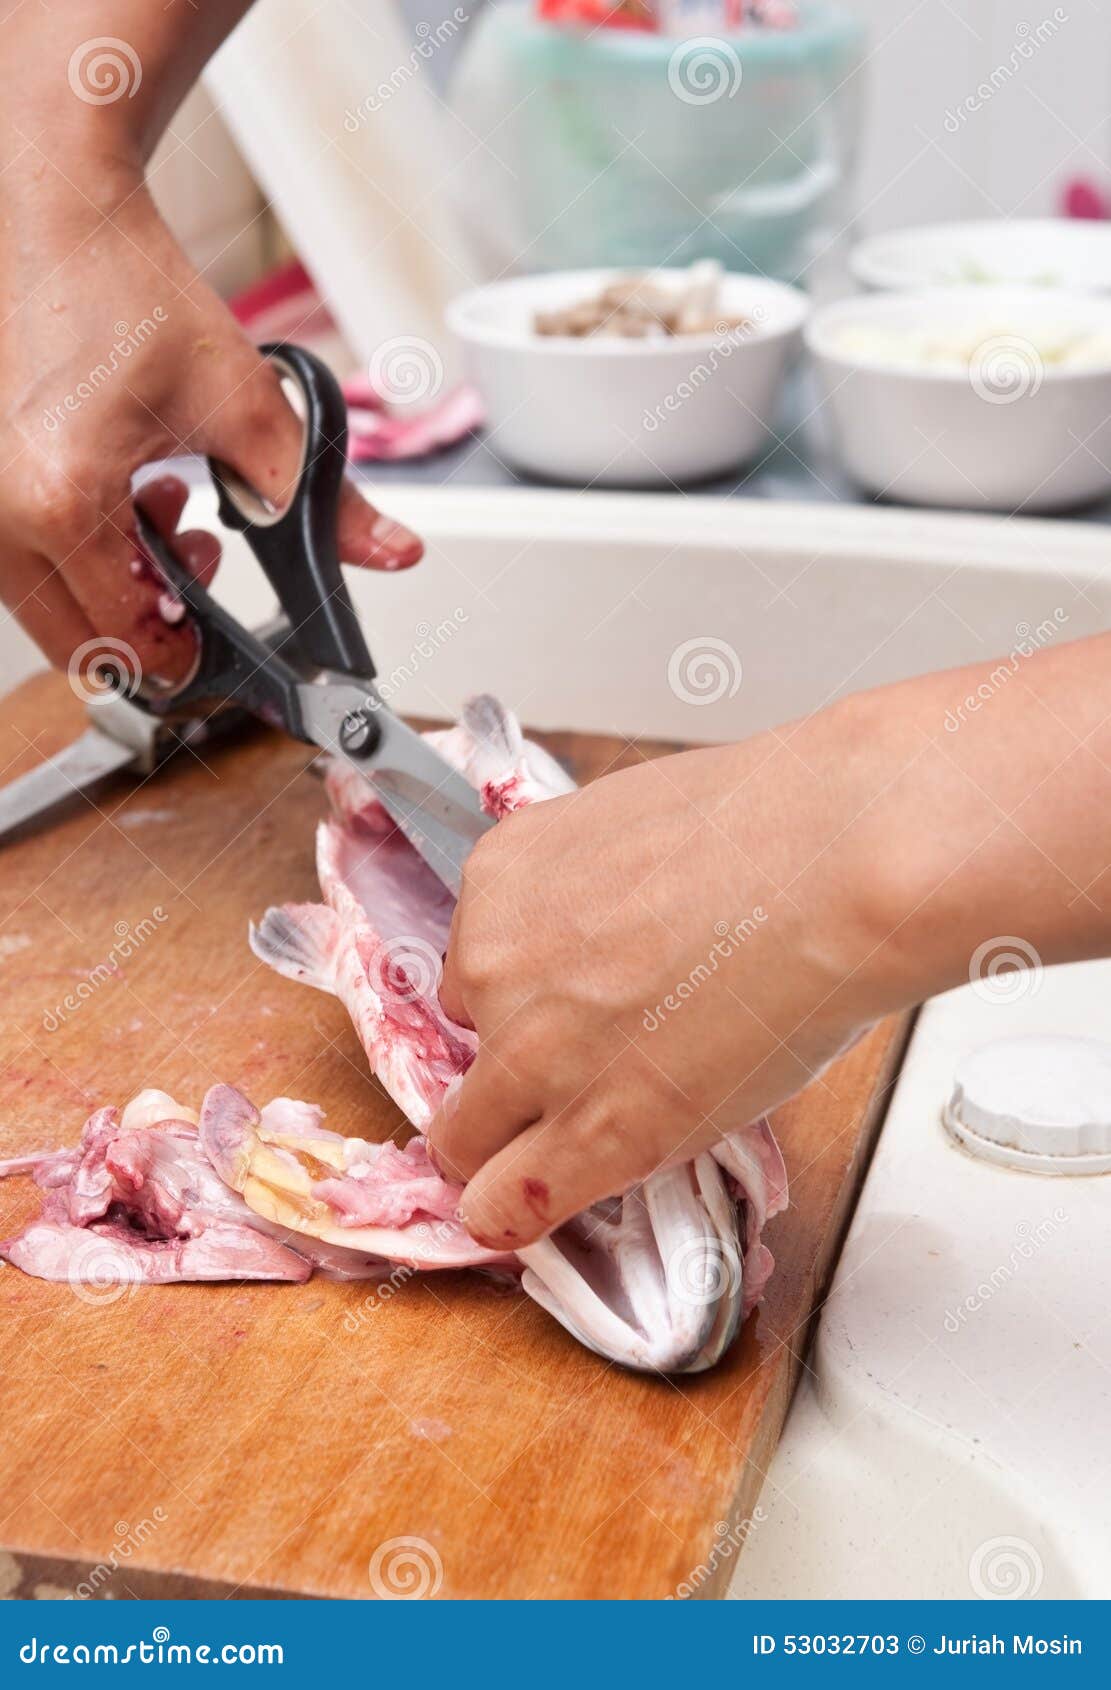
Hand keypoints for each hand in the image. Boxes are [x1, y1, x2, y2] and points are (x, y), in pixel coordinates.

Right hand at [0, 165, 419, 690]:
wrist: (69, 223)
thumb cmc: (134, 295)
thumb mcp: (252, 408)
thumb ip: (326, 499)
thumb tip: (393, 553)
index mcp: (61, 502)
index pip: (129, 643)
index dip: (193, 660)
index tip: (232, 649)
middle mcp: (4, 512)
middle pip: (87, 649)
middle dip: (158, 630)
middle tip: (205, 571)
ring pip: (61, 614)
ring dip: (129, 593)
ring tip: (177, 519)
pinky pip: (38, 568)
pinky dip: (97, 559)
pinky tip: (141, 501)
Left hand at [431, 700, 894, 1248]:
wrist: (836, 869)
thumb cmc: (777, 831)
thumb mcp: (637, 830)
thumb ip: (595, 895)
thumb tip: (616, 935)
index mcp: (502, 878)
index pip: (475, 968)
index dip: (522, 1004)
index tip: (557, 1019)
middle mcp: (494, 964)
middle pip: (466, 1053)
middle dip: (508, 1074)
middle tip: (572, 1082)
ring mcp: (532, 1054)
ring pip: (468, 1139)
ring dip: (506, 1150)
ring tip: (557, 1153)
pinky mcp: (591, 1132)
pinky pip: (507, 1204)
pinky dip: (512, 1215)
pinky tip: (527, 1213)